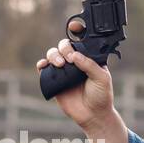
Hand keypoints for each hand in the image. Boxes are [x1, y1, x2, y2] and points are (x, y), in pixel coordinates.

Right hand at [35, 17, 116, 131]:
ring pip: (53, 54)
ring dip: (53, 55)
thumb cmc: (101, 96)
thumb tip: (74, 55)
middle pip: (64, 45)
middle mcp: (76, 62)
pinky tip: (43, 66)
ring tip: (60, 64)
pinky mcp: (55, 81)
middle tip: (69, 59)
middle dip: (65, 47)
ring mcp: (64, 71)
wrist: (93, 115)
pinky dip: (41, 65)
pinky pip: (44, 69)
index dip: (76, 31)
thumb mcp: (101, 78)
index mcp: (89, 57)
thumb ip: (89, 65)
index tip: (73, 27)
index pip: (81, 40)